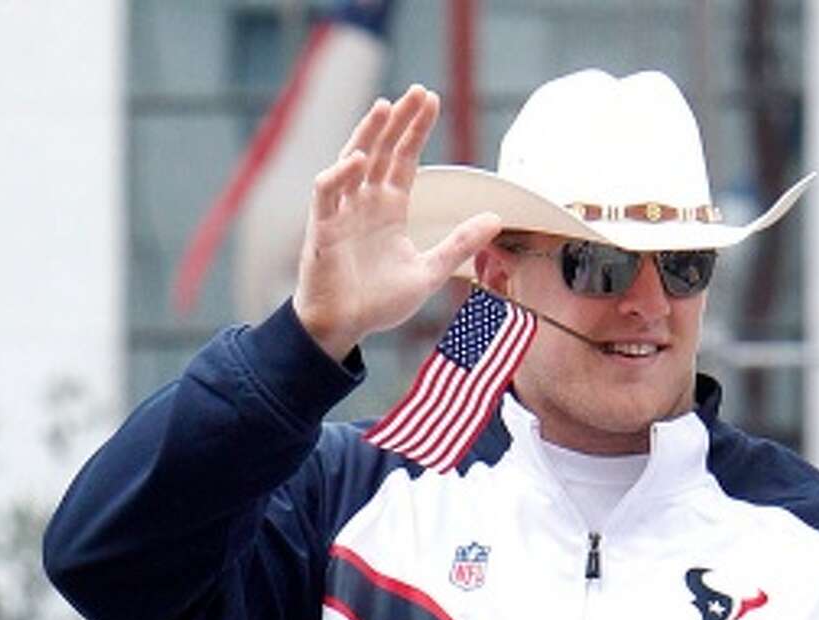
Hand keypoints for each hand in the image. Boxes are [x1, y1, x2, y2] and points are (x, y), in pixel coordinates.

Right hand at [293, 86, 496, 359]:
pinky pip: (327, 192)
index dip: (417, 129)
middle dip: (399, 120)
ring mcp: (342, 210)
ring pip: (352, 159)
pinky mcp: (322, 227)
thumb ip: (459, 244)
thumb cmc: (377, 302)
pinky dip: (340, 174)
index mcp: (389, 208)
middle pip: (382, 148)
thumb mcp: (429, 272)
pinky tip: (358, 159)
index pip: (404, 157)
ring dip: (368, 133)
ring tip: (386, 107)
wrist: (343, 328)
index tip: (432, 100)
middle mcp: (365, 201)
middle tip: (418, 91)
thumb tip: (496, 219)